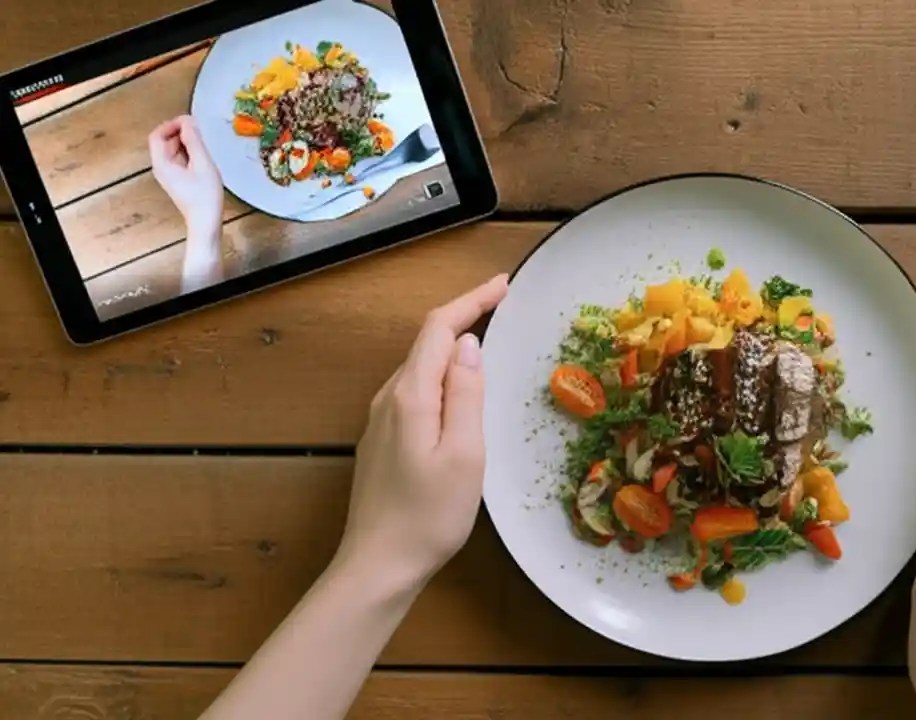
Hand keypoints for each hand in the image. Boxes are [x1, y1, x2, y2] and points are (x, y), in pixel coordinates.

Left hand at [149, 115, 224, 236]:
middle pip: (165, 141)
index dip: (172, 124)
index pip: (158, 135)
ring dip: (187, 143)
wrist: (205, 223)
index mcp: (162, 163)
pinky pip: (180, 160)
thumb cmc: (205, 197)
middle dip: (181, 132)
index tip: (190, 122)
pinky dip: (190, 154)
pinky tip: (203, 158)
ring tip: (204, 145)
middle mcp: (161, 168)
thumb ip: (194, 141)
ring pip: (173, 150)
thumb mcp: (203, 164)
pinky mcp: (178, 180)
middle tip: (200, 131)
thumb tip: (188, 121)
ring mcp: (169, 175)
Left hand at [334, 275, 508, 590]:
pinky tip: (459, 392)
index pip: (438, 328)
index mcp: (410, 396)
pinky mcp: (381, 442)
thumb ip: (466, 395)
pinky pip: (415, 392)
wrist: (378, 566)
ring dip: (452, 348)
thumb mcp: (464, 454)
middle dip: (464, 317)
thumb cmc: (429, 515)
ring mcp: (380, 421)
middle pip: (426, 343)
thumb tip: (469, 345)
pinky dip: (441, 376)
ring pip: (420, 368)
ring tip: (489, 342)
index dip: (472, 300)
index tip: (505, 285)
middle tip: (504, 306)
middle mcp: (389, 399)